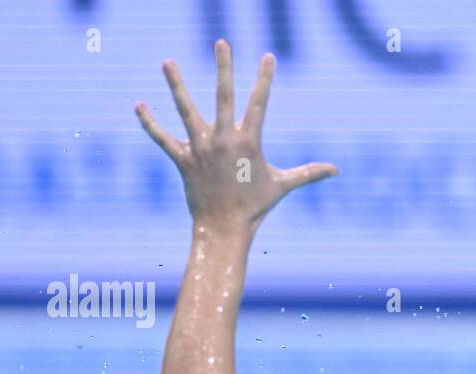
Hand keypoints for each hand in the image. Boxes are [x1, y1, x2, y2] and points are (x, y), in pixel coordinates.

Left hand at [135, 39, 336, 234]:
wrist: (225, 229)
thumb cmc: (256, 208)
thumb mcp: (283, 186)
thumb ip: (308, 173)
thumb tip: (336, 170)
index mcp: (248, 142)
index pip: (259, 103)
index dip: (264, 79)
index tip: (267, 56)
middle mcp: (223, 139)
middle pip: (223, 96)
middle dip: (223, 67)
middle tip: (222, 43)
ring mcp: (201, 148)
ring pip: (186, 110)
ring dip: (176, 85)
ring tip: (167, 61)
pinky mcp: (183, 159)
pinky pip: (162, 138)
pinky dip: (149, 123)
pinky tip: (139, 105)